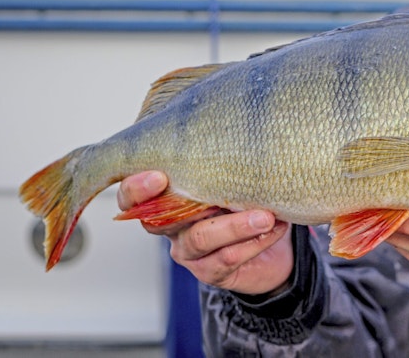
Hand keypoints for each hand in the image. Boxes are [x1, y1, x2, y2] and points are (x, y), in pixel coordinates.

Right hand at [117, 171, 293, 294]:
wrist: (273, 247)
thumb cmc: (246, 201)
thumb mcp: (233, 178)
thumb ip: (223, 165)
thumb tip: (237, 137)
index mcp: (166, 199)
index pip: (132, 197)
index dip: (136, 189)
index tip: (158, 176)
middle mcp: (171, 227)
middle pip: (159, 221)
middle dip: (186, 204)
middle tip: (216, 193)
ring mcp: (188, 252)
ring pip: (201, 237)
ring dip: (236, 225)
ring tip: (265, 216)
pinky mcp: (211, 272)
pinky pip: (228, 256)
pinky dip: (255, 240)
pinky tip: (275, 226)